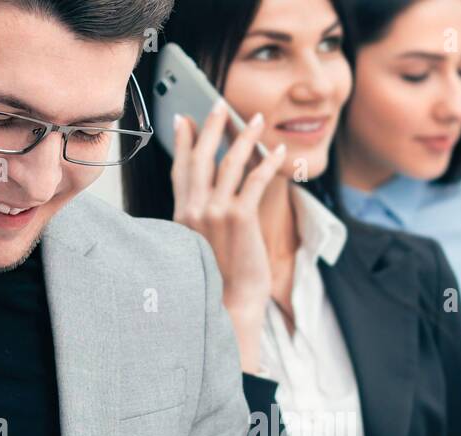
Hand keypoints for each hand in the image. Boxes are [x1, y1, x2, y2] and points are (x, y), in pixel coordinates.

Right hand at [171, 100, 286, 373]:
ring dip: (244, 136)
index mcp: (182, 216)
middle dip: (211, 127)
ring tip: (255, 119)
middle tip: (219, 105)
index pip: (180, 169)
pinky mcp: (240, 217)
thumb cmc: (217, 282)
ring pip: (230, 162)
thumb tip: (205, 206)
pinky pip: (257, 179)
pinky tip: (280, 151)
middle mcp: (194, 209)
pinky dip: (270, 162)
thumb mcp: (198, 248)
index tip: (183, 119)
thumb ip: (198, 223)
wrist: (228, 306)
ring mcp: (216, 212)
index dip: (182, 142)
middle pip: (201, 156)